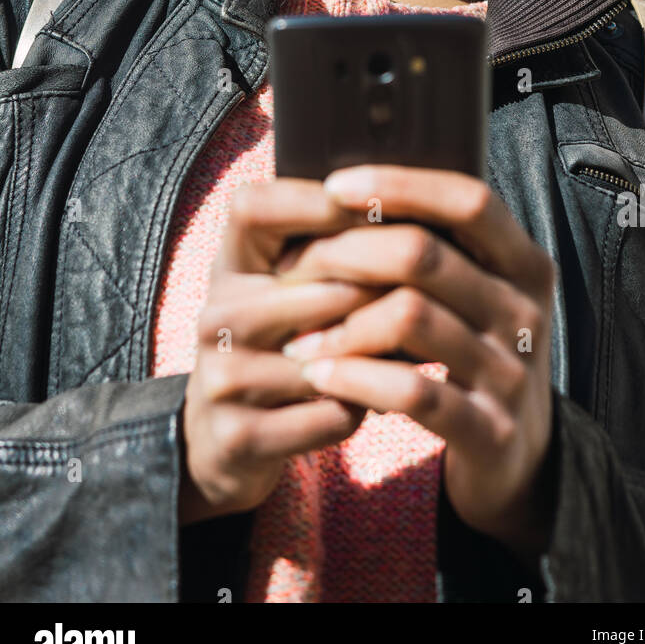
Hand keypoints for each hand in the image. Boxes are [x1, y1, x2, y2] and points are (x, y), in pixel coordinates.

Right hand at [180, 178, 383, 524]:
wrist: (223, 442)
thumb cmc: (277, 346)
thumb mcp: (284, 290)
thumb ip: (326, 252)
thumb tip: (414, 207)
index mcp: (228, 267)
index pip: (254, 206)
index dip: (316, 201)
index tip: (378, 208)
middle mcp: (213, 316)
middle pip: (313, 284)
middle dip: (378, 290)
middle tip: (430, 293)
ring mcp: (219, 379)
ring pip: (327, 355)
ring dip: (377, 356)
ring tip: (410, 351)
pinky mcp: (237, 437)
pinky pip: (329, 414)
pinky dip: (363, 408)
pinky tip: (375, 401)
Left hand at [277, 165, 556, 561]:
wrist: (516, 460)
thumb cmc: (473, 354)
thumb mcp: (476, 296)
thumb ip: (438, 247)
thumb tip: (349, 188)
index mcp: (526, 263)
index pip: (468, 200)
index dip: (401, 185)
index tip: (334, 186)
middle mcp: (527, 310)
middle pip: (425, 255)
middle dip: (345, 254)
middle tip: (291, 269)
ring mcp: (513, 372)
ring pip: (410, 318)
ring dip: (338, 323)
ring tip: (296, 334)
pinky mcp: (491, 430)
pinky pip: (411, 392)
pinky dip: (355, 378)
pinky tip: (319, 375)